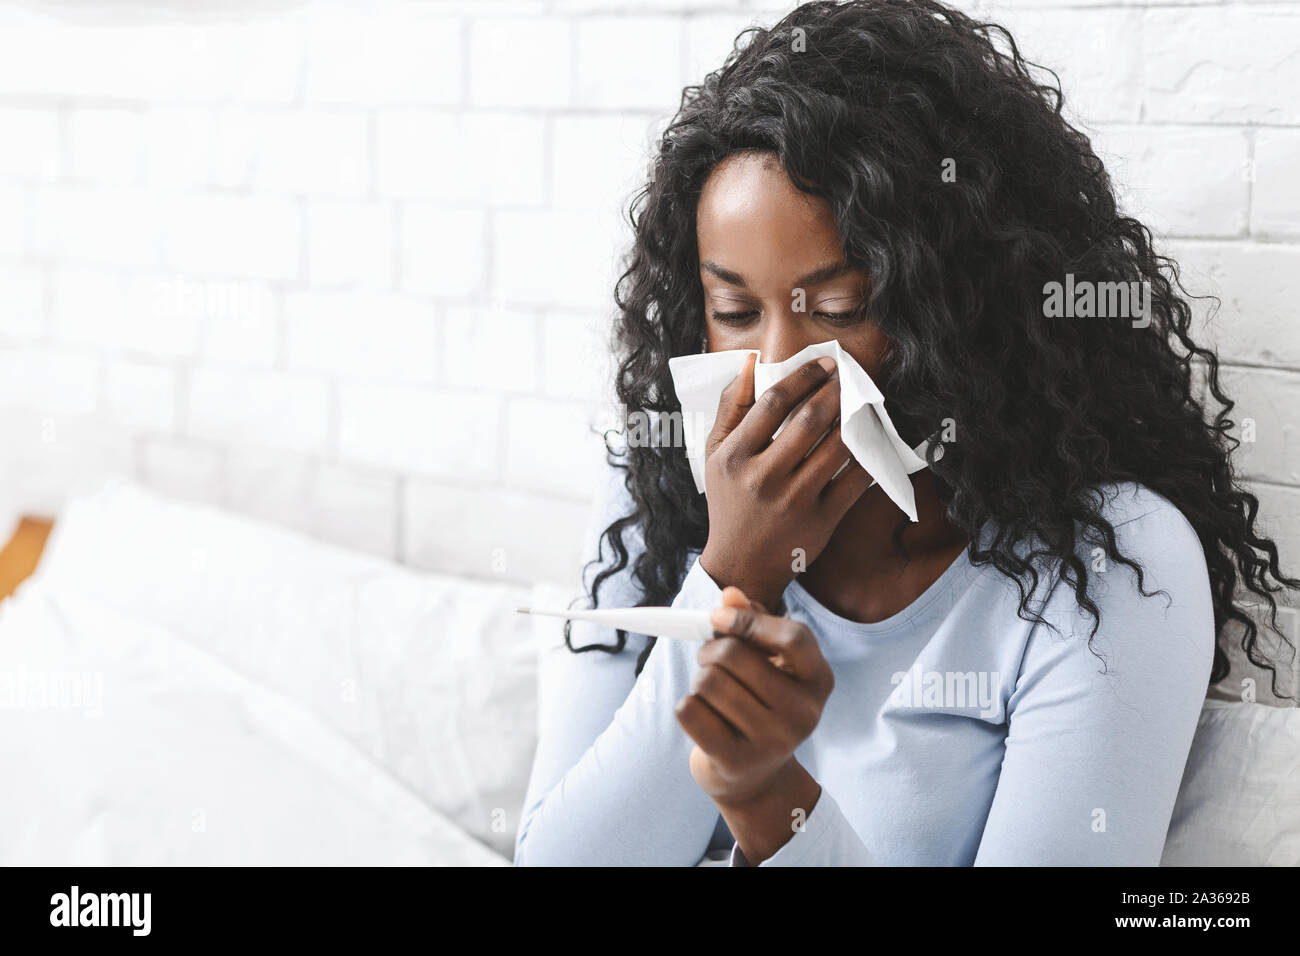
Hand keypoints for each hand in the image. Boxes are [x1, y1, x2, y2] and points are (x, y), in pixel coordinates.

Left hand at [676, 586, 834, 807]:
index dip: (749, 620)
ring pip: (708, 682)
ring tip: (711, 693)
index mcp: (819, 681)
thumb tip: (730, 595)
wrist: (756, 778)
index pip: (793, 637)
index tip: (717, 617)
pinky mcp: (737, 761)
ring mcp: (773, 741)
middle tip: (708, 659)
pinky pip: (689, 710)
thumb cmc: (760, 705)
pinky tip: (704, 719)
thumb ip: (754, 624)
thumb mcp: (768, 664)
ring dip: (699, 681)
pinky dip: (687, 707)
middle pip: (734, 656)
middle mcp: (804, 713)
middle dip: (709, 650)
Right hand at [697, 353, 872, 609]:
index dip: (803, 376)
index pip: (773, 403)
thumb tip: (751, 364)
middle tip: (847, 376)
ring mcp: (795, 500)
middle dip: (835, 391)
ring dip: (855, 419)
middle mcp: (763, 478)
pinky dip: (868, 455)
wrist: (742, 564)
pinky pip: (855, 479)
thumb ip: (730, 407)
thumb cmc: (729, 501)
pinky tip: (870, 438)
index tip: (823, 364)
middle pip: (809, 420)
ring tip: (861, 402)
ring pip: (837, 447)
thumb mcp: (714, 454)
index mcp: (734, 457)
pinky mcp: (822, 520)